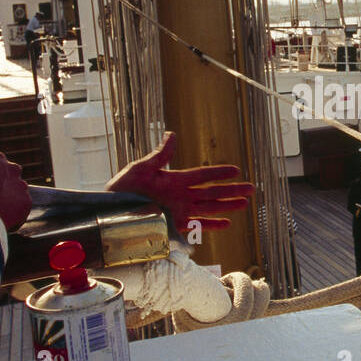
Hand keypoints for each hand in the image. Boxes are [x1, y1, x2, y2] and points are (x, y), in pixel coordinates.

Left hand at [104, 131, 253, 233]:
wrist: (109, 211)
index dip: (219, 173)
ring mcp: (178, 212)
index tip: (235, 170)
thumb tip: (171, 134)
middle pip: (212, 193)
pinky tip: (226, 223)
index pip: (202, 176)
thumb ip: (160, 156)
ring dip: (227, 206)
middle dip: (232, 191)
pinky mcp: (173, 226)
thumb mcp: (141, 169)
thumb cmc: (122, 188)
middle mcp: (180, 196)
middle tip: (251, 189)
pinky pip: (197, 226)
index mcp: (175, 180)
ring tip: (244, 204)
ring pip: (209, 208)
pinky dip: (211, 225)